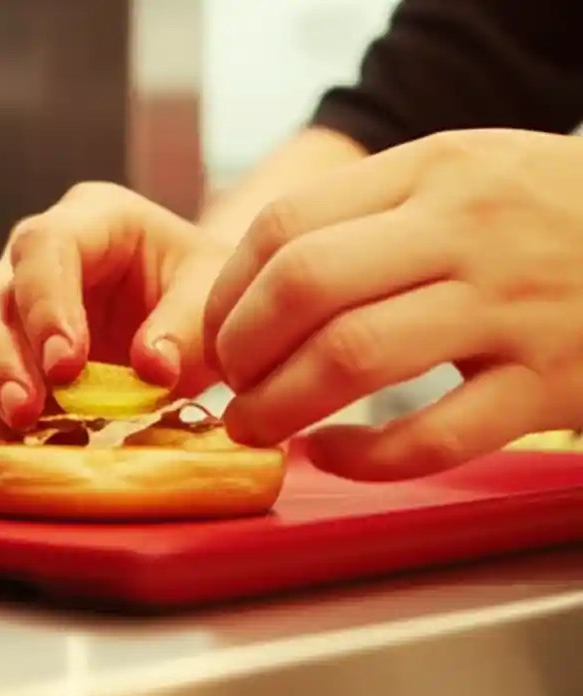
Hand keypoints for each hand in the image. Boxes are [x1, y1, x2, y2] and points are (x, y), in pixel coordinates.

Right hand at [0, 182, 230, 427]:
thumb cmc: (199, 290)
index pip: (46, 247)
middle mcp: (37, 250)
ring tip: (22, 422)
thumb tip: (151, 368)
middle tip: (28, 408)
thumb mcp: (212, 297)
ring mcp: (13, 293)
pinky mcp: (3, 338)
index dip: (46, 307)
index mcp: (93, 218)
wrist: (192, 311)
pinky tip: (22, 423)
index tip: (66, 367)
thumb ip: (185, 328)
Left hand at [204, 129, 582, 479]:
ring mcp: (510, 308)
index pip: (283, 227)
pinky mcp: (549, 383)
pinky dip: (365, 458)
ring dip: (279, 403)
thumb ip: (361, 215)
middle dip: (238, 349)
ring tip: (255, 424)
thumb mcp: (456, 174)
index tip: (213, 333)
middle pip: (304, 287)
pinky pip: (433, 435)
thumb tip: (245, 282)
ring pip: (353, 356)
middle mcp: (464, 230)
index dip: (225, 292)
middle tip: (228, 385)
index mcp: (429, 172)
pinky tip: (335, 456)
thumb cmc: (540, 211)